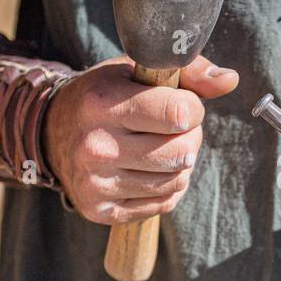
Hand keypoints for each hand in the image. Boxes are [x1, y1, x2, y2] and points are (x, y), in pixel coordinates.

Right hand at [44, 55, 237, 223]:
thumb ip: (187, 72)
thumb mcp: (135, 70)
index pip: (179, 113)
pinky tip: (149, 169)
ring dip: (181, 164)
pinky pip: (163, 203)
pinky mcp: (101, 210)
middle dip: (191, 137)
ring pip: (176, 180)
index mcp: (103, 104)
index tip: (183, 104)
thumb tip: (230, 80)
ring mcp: (96, 183)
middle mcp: (96, 146)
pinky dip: (168, 187)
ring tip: (161, 146)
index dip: (193, 108)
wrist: (50, 133)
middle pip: (183, 152)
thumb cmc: (105, 96)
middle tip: (176, 129)